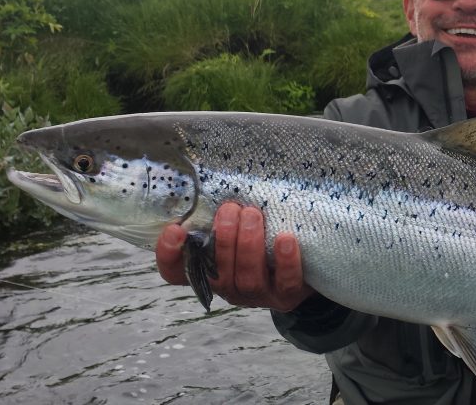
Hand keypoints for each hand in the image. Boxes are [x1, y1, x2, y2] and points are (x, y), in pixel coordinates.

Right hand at [156, 202, 315, 311]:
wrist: (306, 263)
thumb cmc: (262, 235)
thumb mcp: (238, 225)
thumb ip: (223, 213)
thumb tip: (212, 179)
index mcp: (208, 270)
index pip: (176, 272)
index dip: (169, 255)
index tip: (175, 229)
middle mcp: (228, 286)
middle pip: (217, 272)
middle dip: (223, 238)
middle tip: (230, 209)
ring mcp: (257, 295)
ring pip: (247, 278)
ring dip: (249, 245)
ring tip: (253, 214)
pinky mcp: (286, 296)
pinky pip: (285, 283)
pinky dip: (285, 261)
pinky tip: (286, 238)